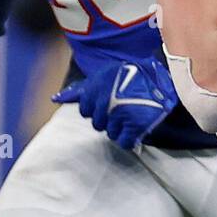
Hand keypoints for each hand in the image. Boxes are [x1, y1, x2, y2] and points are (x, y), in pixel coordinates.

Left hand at [53, 58, 177, 150]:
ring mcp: (120, 115)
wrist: (160, 76)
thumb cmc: (131, 75)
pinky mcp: (135, 125)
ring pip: (111, 134)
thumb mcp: (103, 75)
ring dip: (120, 128)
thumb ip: (80, 90)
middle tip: (122, 108)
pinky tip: (135, 128)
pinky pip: (125, 142)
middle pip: (98, 124)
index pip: (85, 111)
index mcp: (95, 90)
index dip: (97, 108)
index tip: (109, 103)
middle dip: (108, 119)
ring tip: (131, 115)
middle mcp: (105, 103)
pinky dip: (130, 138)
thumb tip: (56, 98)